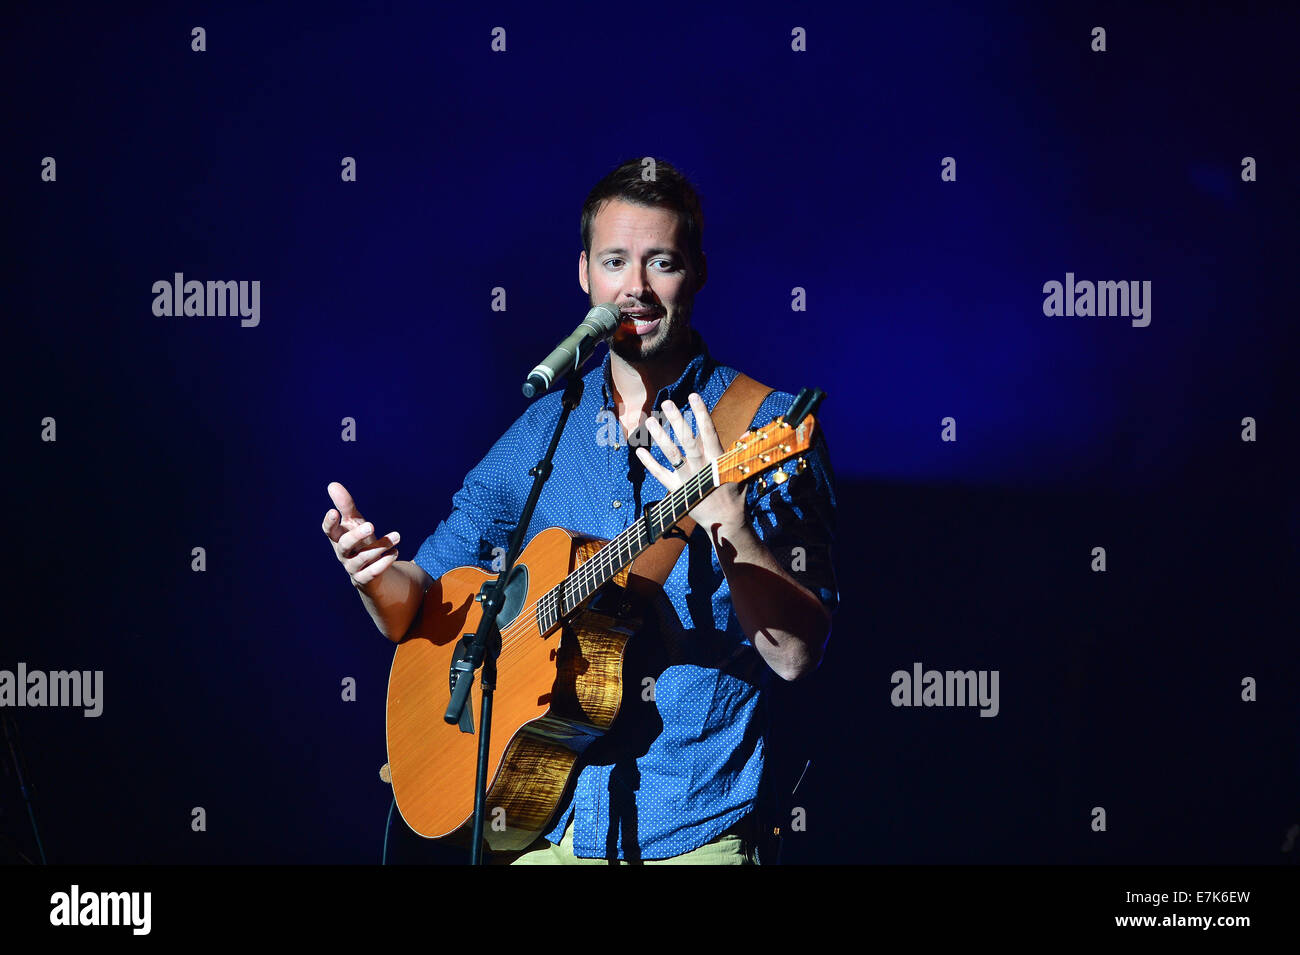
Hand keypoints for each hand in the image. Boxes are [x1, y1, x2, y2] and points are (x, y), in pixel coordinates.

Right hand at [322, 481, 400, 590]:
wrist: (370, 571)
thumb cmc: (360, 541)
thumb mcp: (355, 522)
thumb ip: (346, 505)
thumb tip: (332, 485)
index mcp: (338, 538)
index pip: (329, 531)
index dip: (329, 523)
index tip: (334, 512)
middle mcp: (343, 554)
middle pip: (343, 545)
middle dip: (356, 535)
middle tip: (371, 525)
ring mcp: (353, 568)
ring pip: (362, 559)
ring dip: (379, 547)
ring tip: (397, 536)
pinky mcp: (365, 579)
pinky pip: (372, 573)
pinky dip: (383, 563)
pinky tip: (395, 552)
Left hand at [634, 393, 746, 533]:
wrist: (724, 522)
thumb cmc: (735, 494)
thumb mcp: (743, 472)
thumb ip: (742, 452)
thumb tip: (749, 433)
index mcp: (717, 461)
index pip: (709, 432)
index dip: (701, 414)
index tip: (694, 396)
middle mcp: (700, 467)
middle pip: (687, 440)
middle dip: (677, 421)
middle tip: (666, 403)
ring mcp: (686, 478)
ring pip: (671, 454)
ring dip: (659, 437)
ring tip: (650, 420)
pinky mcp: (676, 489)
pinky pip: (660, 474)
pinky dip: (649, 463)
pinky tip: (639, 450)